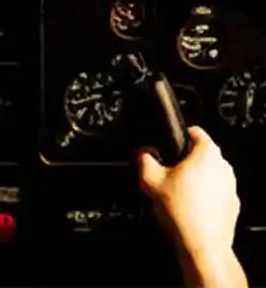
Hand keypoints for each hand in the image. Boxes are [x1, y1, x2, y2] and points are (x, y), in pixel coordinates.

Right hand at [140, 126, 242, 283]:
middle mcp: (223, 166)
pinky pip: (214, 193)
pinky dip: (203, 197)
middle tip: (166, 175)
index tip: (167, 147)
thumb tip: (143, 153)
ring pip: (208, 174)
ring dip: (193, 180)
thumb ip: (144, 159)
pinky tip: (188, 208)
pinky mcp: (231, 203)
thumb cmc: (181, 212)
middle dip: (183, 162)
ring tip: (175, 195)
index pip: (194, 131)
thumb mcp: (150, 180)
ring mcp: (230, 185)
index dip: (177, 136)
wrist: (201, 244)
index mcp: (207, 153)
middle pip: (200, 154)